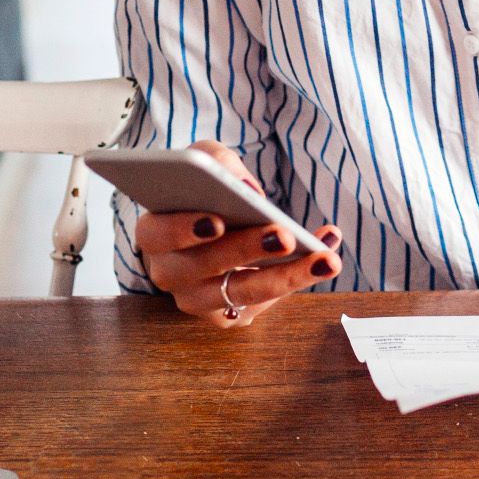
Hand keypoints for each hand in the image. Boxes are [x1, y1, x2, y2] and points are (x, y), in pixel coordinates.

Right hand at [135, 140, 343, 327]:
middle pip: (205, 266)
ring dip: (286, 276)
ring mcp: (197, 299)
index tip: (218, 221)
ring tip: (324, 257)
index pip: (158, 234)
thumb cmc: (204, 194)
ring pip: (241, 293)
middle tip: (283, 236)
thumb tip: (247, 189)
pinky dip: (296, 280)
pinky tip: (325, 258)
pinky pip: (261, 305)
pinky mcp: (226, 316)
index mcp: (154, 234)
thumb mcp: (206, 162)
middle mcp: (169, 273)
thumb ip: (217, 162)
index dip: (185, 229)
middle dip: (247, 251)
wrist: (210, 229)